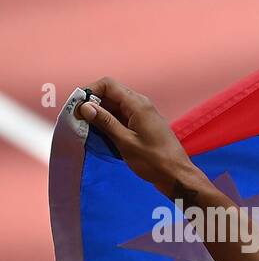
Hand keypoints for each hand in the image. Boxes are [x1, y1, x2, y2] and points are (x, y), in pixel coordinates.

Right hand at [76, 77, 205, 198]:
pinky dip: (110, 123)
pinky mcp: (143, 126)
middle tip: (79, 120)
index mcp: (138, 104)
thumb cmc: (154, 161)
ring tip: (88, 129)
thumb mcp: (125, 141)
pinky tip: (102, 135)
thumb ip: (105, 122)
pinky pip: (122, 117)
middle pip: (110, 94)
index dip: (90, 91)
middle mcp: (141, 105)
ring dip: (100, 115)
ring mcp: (143, 115)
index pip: (108, 85)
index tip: (78, 107)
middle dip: (93, 104)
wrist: (177, 176)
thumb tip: (85, 106)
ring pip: (115, 107)